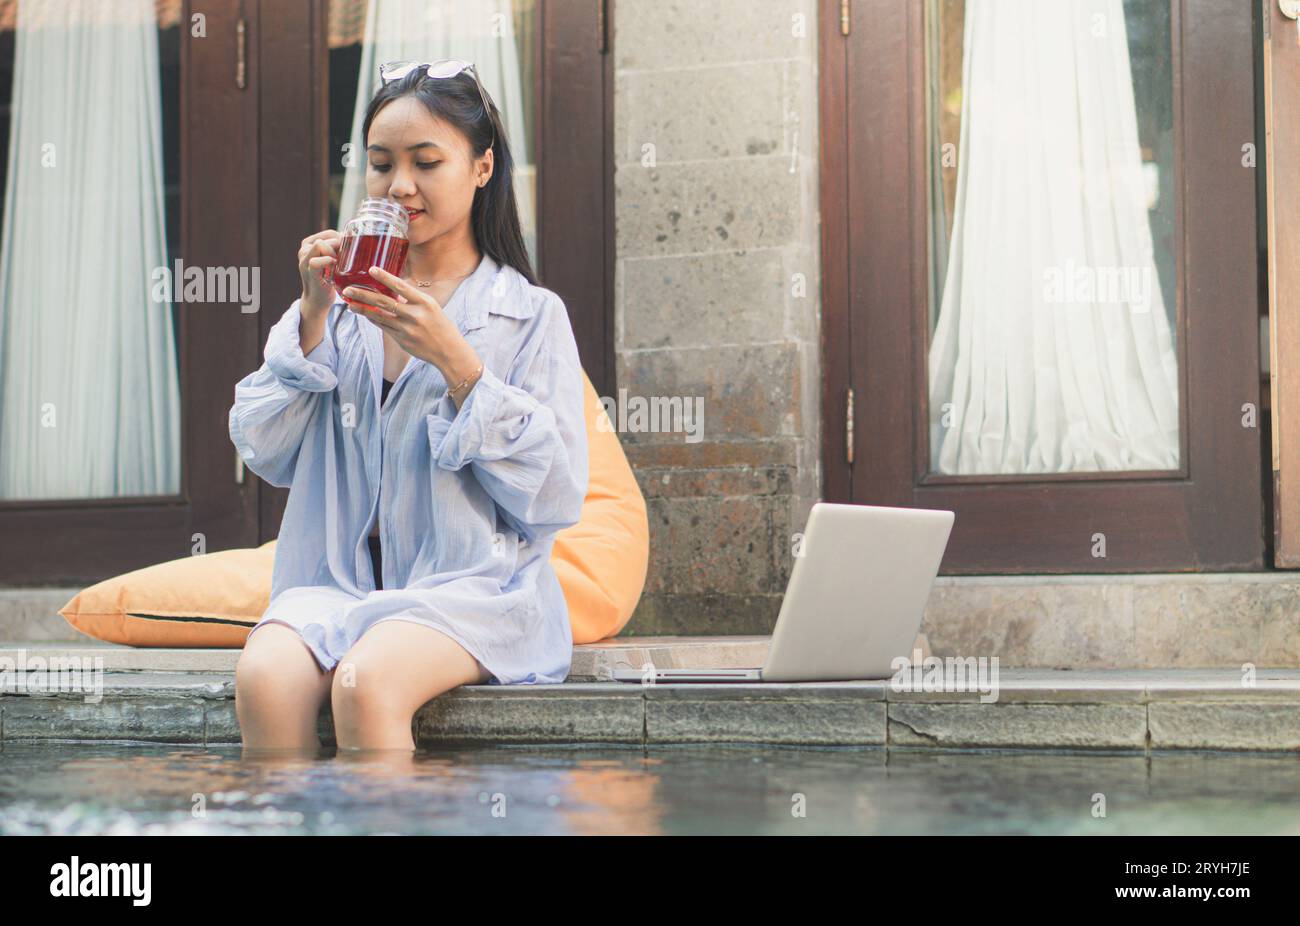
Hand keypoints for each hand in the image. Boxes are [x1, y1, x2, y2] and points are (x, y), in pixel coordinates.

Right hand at [297, 229, 341, 316]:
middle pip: (327, 238)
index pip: (330, 233)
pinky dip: (328, 262)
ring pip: (320, 245)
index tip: (348, 253)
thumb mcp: (332, 260)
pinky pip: (316, 261)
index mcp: (309, 244)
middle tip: (345, 261)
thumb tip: (356, 239)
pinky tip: (335, 269)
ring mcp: (304, 261)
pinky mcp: (309, 272)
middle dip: (340, 248)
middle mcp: (304, 250)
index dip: (343, 241)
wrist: (318, 300)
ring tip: (339, 265)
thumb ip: (338, 249)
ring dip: (334, 254)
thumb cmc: (328, 278)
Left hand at [341, 266, 476, 376]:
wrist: (449, 351)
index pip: (402, 287)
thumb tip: (395, 286)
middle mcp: (415, 315)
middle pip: (384, 302)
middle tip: (348, 290)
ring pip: (380, 316)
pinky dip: (374, 320)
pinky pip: (384, 328)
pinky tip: (364, 314)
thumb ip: (413, 298)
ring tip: (349, 304)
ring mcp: (407, 329)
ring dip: (363, 309)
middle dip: (364, 295)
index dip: (385, 277)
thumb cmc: (441, 326)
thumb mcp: (432, 307)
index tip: (371, 269)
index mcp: (424, 302)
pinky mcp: (402, 340)